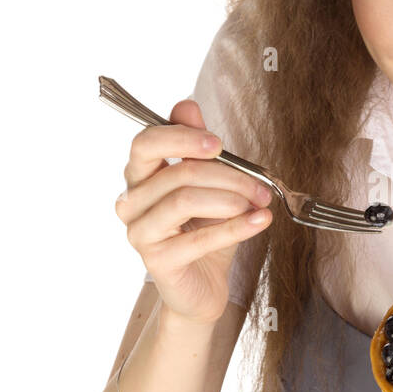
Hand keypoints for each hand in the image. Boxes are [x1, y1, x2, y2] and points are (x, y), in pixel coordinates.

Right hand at [114, 98, 273, 325]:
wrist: (205, 285)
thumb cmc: (204, 231)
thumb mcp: (208, 185)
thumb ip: (197, 148)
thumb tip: (187, 106)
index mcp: (139, 177)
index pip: (145, 142)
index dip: (182, 137)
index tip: (219, 143)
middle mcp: (131, 202)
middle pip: (178, 172)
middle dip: (228, 175)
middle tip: (261, 185)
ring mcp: (139, 233)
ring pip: (185, 200)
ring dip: (232, 198)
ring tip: (259, 203)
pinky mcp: (156, 261)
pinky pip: (199, 238)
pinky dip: (237, 228)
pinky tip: (260, 221)